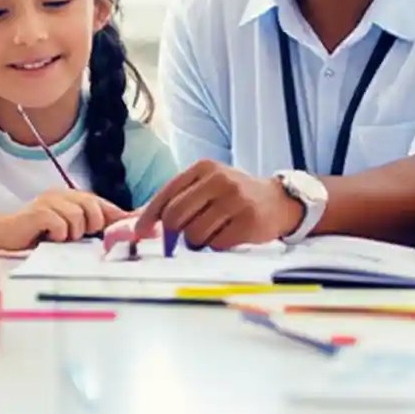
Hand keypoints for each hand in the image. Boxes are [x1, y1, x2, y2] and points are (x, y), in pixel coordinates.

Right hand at [0, 190, 127, 249]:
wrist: (4, 234)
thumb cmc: (38, 234)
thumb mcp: (68, 229)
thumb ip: (90, 224)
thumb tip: (121, 227)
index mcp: (70, 196)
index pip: (101, 203)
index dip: (118, 214)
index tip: (135, 223)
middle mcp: (61, 194)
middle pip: (93, 207)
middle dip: (90, 226)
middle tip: (75, 235)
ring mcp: (49, 200)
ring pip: (78, 217)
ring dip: (71, 234)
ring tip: (58, 237)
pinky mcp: (38, 212)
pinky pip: (61, 225)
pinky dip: (58, 236)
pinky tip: (47, 237)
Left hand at [133, 160, 299, 249]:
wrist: (279, 200)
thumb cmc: (233, 196)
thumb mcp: (205, 187)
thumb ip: (175, 201)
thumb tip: (135, 222)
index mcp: (203, 168)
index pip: (167, 193)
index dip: (150, 215)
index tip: (140, 231)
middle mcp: (218, 179)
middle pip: (176, 216)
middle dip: (174, 233)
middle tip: (183, 237)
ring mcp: (235, 199)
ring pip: (195, 234)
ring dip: (197, 242)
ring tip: (212, 232)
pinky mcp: (248, 220)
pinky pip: (217, 244)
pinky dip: (217, 246)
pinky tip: (228, 235)